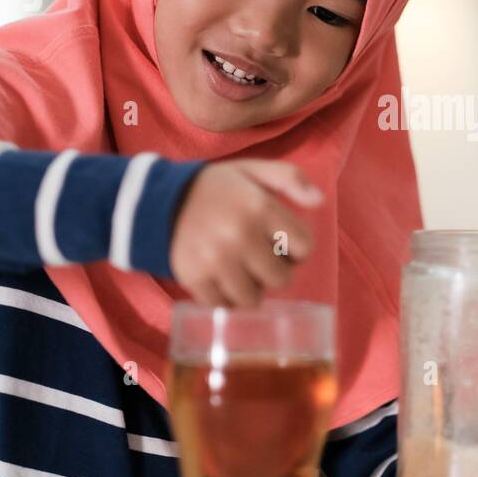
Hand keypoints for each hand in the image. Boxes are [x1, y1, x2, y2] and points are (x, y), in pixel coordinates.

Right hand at [168, 159, 322, 306]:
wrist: (158, 200)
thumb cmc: (216, 188)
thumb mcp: (253, 170)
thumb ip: (289, 178)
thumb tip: (319, 200)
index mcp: (260, 207)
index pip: (304, 248)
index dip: (297, 249)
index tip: (283, 244)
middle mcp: (240, 235)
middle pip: (281, 278)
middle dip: (275, 271)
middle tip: (260, 259)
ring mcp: (215, 260)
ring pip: (253, 298)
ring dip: (251, 288)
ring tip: (241, 270)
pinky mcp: (194, 278)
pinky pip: (224, 306)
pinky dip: (226, 298)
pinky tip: (222, 280)